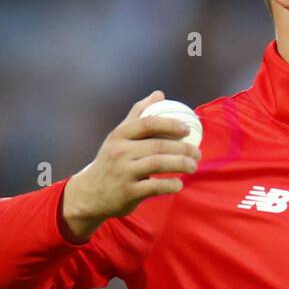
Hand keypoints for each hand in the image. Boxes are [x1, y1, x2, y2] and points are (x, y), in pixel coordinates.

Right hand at [61, 90, 200, 240]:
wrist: (90, 194)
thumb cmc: (111, 160)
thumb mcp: (119, 136)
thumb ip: (138, 114)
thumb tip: (159, 94)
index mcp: (119, 135)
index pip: (147, 123)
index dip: (170, 124)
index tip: (187, 129)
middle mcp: (120, 151)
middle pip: (158, 145)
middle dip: (183, 149)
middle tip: (197, 153)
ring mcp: (123, 172)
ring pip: (158, 164)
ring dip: (181, 165)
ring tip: (193, 166)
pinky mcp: (128, 192)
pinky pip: (155, 187)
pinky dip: (170, 185)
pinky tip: (179, 184)